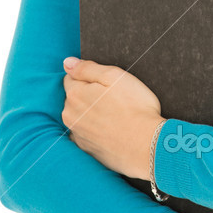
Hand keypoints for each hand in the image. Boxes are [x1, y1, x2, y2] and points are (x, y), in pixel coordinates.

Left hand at [61, 58, 163, 178]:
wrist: (145, 146)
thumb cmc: (134, 108)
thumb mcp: (114, 76)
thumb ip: (87, 68)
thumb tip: (67, 62)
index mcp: (75, 94)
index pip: (71, 77)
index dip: (90, 77)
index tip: (107, 84)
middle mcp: (70, 115)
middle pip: (74, 97)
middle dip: (88, 95)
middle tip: (113, 99)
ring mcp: (77, 134)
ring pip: (79, 116)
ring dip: (91, 113)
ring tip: (115, 115)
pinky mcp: (86, 150)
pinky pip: (86, 134)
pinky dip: (94, 130)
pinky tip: (111, 130)